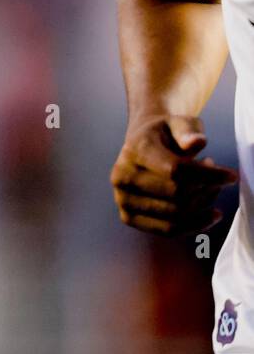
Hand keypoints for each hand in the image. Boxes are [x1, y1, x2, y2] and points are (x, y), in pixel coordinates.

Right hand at [110, 114, 237, 236]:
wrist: (140, 145)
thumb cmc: (165, 134)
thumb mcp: (178, 123)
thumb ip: (188, 131)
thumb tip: (197, 142)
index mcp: (134, 151)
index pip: (176, 171)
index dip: (209, 176)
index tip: (232, 176)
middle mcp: (122, 177)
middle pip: (178, 195)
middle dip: (206, 189)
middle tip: (217, 181)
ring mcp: (122, 199)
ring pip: (175, 216)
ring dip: (202, 206)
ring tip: (210, 191)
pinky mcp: (128, 217)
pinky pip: (168, 230)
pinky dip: (195, 225)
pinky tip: (210, 214)